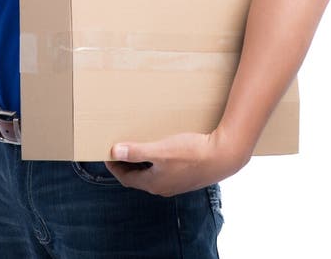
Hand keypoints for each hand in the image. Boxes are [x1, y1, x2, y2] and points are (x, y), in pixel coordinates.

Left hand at [105, 129, 247, 196]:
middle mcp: (163, 186)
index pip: (126, 178)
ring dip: (141, 160)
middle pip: (137, 176)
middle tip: (119, 147)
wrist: (223, 157)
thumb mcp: (160, 151)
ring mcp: (175, 182)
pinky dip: (155, 160)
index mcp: (153, 183)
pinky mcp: (185, 175)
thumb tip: (114, 152)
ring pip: (151, 172)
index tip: (107, 153)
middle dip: (126, 163)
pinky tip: (160, 146)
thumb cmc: (192, 153)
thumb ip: (136, 152)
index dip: (114, 166)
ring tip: (137, 144)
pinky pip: (163, 169)